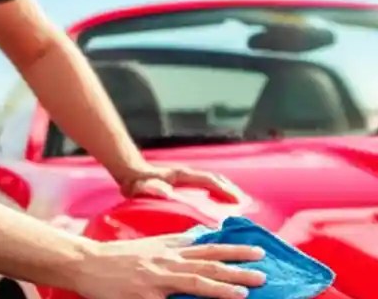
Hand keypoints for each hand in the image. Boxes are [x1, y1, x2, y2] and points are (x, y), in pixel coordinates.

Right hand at [71, 234, 265, 298]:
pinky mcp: (144, 296)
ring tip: (245, 292)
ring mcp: (157, 279)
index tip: (258, 252)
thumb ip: (178, 242)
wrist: (87, 262)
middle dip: (239, 269)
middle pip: (210, 264)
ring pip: (195, 282)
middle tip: (263, 274)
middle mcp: (168, 261)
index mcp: (172, 249)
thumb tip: (202, 235)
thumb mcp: (153, 244)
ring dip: (222, 287)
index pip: (211, 248)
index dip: (236, 250)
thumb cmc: (120, 256)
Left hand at [115, 163, 243, 203]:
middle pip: (217, 179)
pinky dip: (219, 192)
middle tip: (246, 204)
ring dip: (228, 190)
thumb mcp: (142, 186)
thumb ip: (153, 188)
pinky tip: (223, 203)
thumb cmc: (137, 183)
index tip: (238, 201)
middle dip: (232, 190)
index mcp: (183, 175)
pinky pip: (208, 186)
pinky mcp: (187, 183)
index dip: (224, 190)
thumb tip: (166, 193)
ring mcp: (189, 177)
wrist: (131, 174)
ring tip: (240, 204)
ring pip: (214, 182)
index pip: (210, 181)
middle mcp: (190, 174)